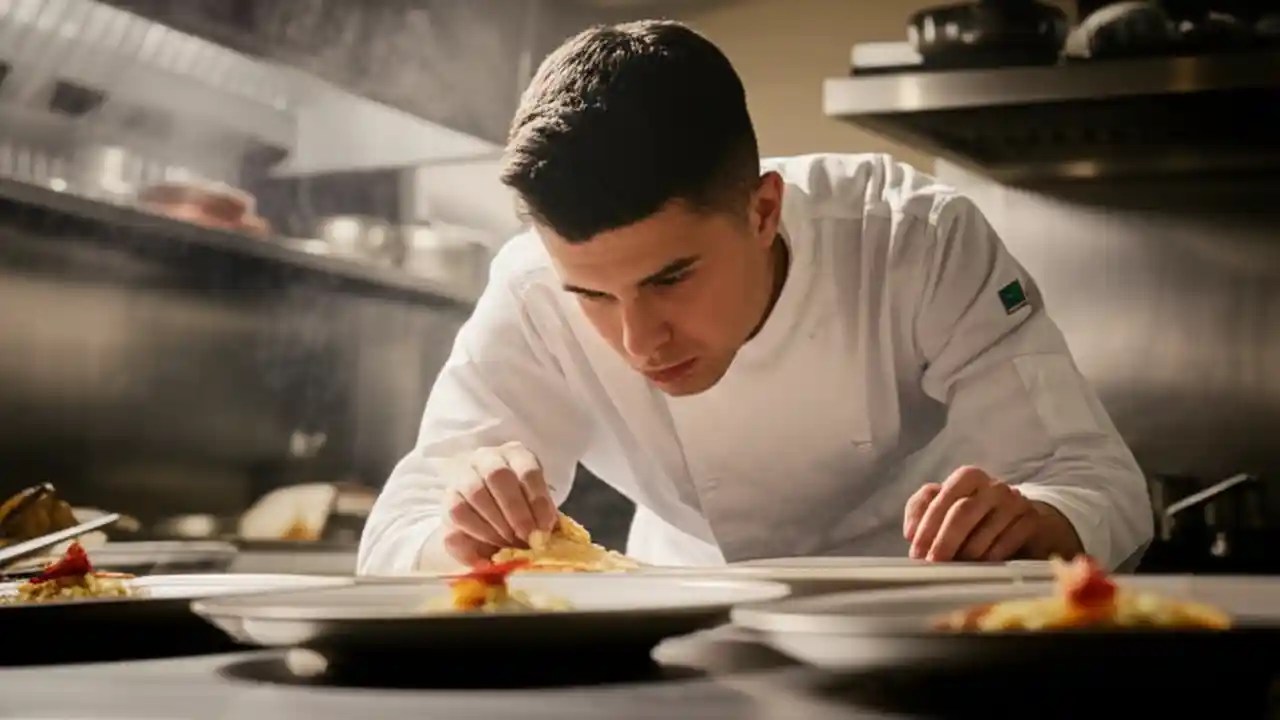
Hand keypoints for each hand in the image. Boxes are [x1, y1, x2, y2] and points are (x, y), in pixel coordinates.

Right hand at [441, 441, 558, 565]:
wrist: (494, 510)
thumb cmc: (523, 506)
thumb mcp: (537, 506)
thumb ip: (541, 518)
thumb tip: (541, 539)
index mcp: (515, 455)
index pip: (527, 470)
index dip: (537, 501)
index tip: (544, 528)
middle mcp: (486, 459)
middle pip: (497, 476)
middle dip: (514, 511)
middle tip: (525, 538)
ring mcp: (462, 477)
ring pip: (473, 495)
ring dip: (492, 528)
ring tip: (507, 547)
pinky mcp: (447, 502)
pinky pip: (454, 521)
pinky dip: (469, 543)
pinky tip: (485, 559)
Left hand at [903, 466, 1040, 561]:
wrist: (1027, 523)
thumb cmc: (978, 515)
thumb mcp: (948, 506)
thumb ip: (923, 510)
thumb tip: (911, 532)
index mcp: (967, 477)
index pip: (940, 496)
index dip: (925, 524)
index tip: (916, 550)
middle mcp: (992, 485)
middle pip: (961, 512)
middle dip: (943, 541)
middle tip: (933, 563)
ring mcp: (1015, 501)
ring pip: (983, 530)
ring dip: (965, 553)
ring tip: (955, 569)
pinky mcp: (1032, 521)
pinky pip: (1006, 542)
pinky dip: (989, 556)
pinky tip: (980, 566)